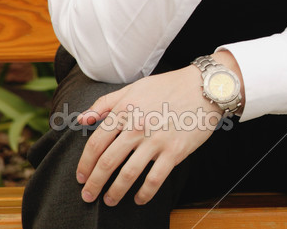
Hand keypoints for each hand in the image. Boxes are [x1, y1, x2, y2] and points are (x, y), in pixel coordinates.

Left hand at [75, 66, 224, 205]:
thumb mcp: (134, 88)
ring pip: (128, 175)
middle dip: (94, 184)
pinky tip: (139, 199)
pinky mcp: (175, 151)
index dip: (84, 164)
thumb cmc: (169, 86)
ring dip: (114, 192)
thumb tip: (81, 119)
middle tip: (88, 195)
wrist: (205, 87)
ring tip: (109, 200)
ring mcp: (156, 140)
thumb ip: (105, 103)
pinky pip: (154, 179)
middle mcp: (137, 127)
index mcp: (124, 111)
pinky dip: (144, 194)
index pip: (95, 144)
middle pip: (107, 163)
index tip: (81, 177)